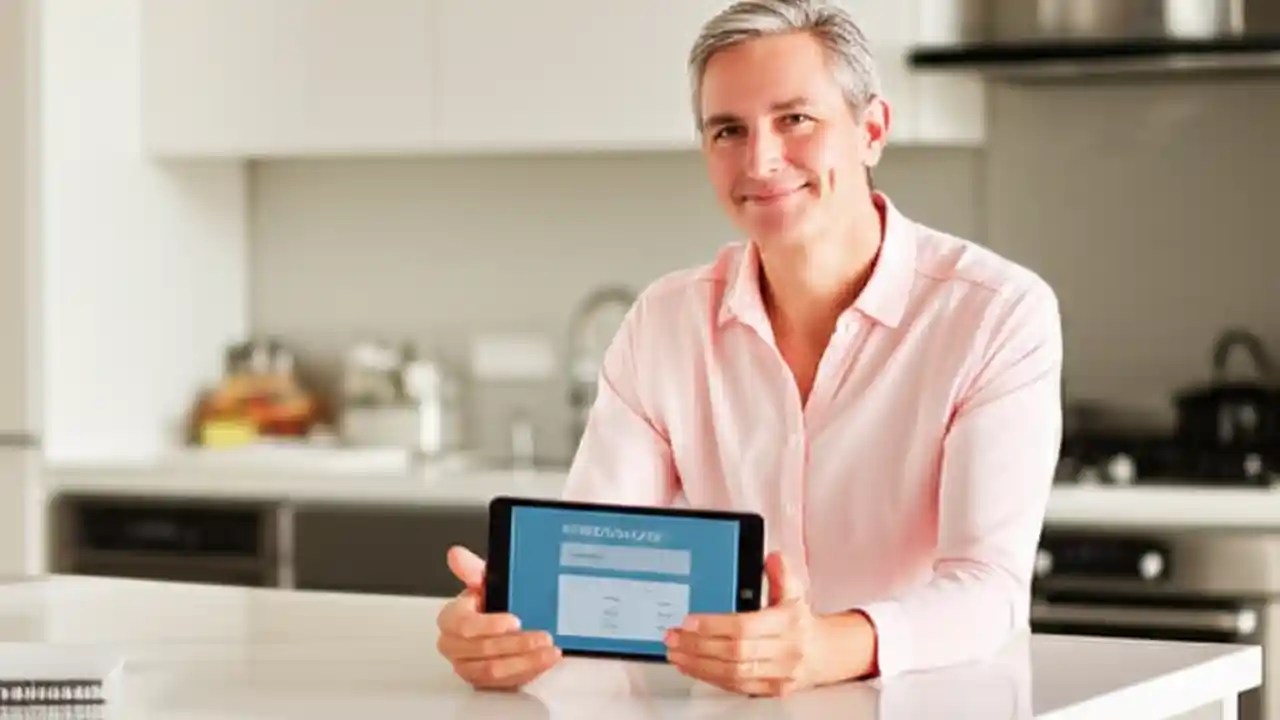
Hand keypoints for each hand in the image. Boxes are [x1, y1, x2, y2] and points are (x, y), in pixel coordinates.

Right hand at [435, 545, 561, 688]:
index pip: (464, 626)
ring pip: (494, 671)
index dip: (490, 625)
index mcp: (451, 619)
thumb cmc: (489, 600)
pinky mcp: (485, 682)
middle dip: (516, 644)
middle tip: (542, 637)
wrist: (499, 622)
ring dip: (525, 661)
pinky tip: (545, 661)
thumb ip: (472, 569)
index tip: (515, 620)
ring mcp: (469, 667)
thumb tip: (456, 555)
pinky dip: (528, 672)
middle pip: (482, 651)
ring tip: (548, 651)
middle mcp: (455, 646)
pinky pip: (505, 683)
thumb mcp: (484, 579)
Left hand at [665, 551, 826, 696]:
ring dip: (698, 664)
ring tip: (676, 652)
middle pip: (735, 653)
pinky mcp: (771, 690)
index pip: (745, 627)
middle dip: (698, 645)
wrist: (826, 654)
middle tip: (673, 637)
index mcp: (788, 623)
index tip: (688, 621)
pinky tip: (692, 666)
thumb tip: (773, 557)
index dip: (714, 625)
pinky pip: (736, 687)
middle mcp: (785, 651)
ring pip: (733, 673)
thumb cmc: (801, 623)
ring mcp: (779, 674)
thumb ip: (780, 574)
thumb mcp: (794, 592)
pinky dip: (709, 677)